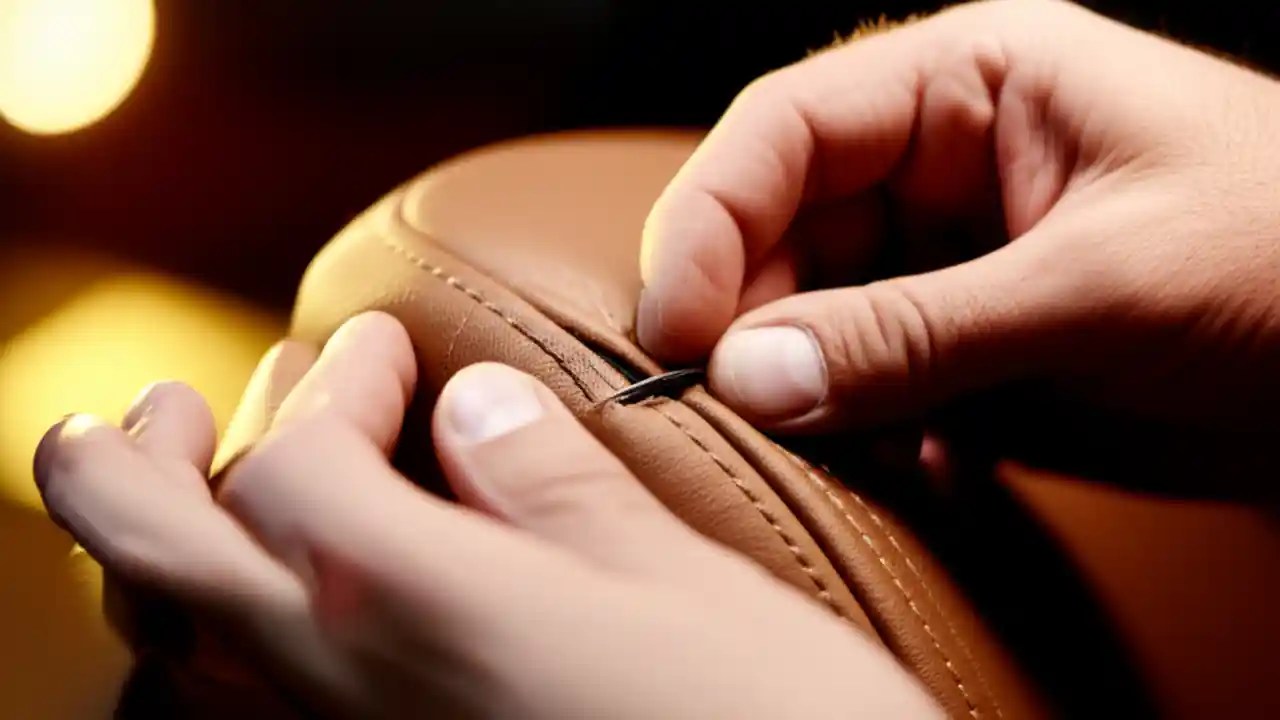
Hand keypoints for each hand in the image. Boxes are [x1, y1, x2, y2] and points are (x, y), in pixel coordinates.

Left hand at [34, 313, 939, 718]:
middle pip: (155, 563)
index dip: (333, 388)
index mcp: (419, 611)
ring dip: (154, 547)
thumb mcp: (683, 591)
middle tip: (166, 400)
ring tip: (184, 483)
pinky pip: (240, 716)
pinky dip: (212, 641)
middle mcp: (348, 696)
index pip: (290, 464)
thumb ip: (558, 491)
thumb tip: (474, 409)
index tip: (392, 352)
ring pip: (171, 652)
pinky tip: (265, 613)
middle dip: (130, 462)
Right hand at [637, 0, 1279, 444]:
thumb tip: (753, 375)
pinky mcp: (976, 336)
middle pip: (786, 226)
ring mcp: (959, 253)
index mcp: (972, 80)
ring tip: (840, 446)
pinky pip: (876, 375)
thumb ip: (919, 332)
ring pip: (822, 311)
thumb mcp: (1103, 284)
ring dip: (815, 387)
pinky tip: (920, 464)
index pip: (785, 129)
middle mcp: (948, 159)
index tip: (680, 333)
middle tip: (747, 408)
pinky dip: (874, 427)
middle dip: (759, 319)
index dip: (715, 225)